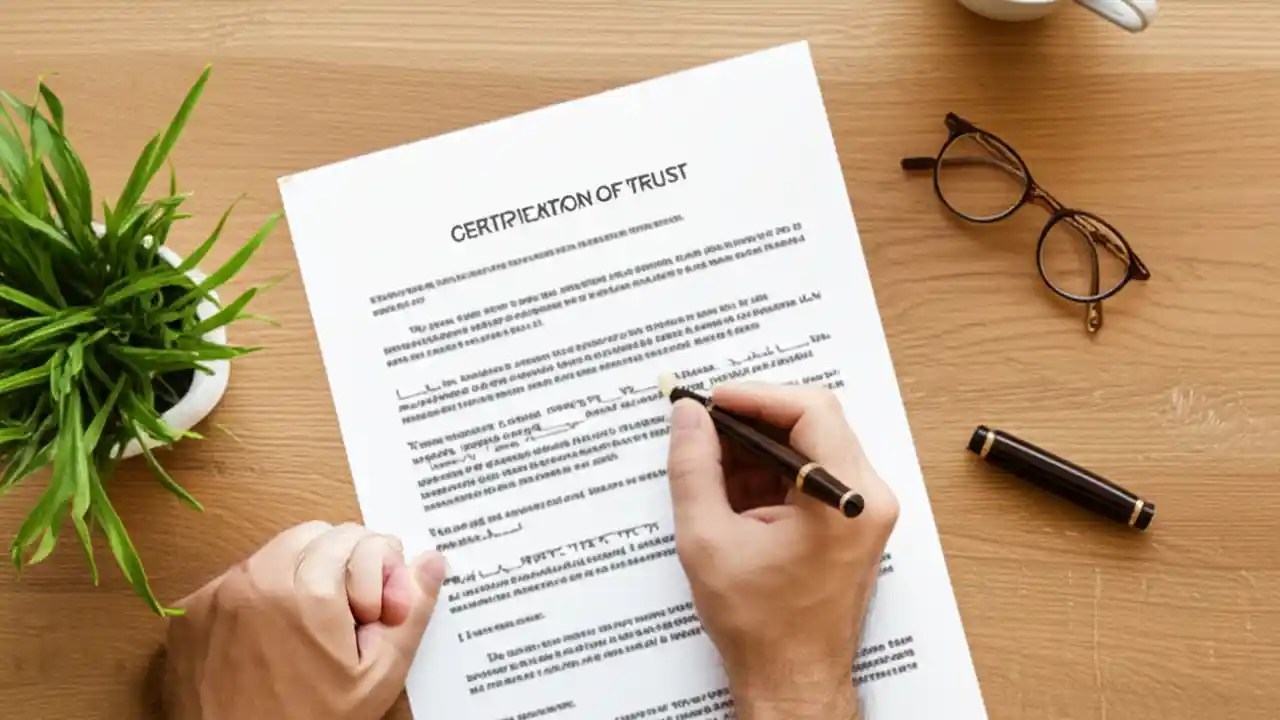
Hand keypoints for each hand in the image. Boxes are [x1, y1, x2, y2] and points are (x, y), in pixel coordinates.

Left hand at [163, 521, 446, 719]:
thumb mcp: (376, 679)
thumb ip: (411, 614)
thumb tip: (431, 563)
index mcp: (308, 592)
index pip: (359, 538)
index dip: (381, 571)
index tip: (377, 613)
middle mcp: (257, 580)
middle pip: (318, 534)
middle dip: (344, 564)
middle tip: (351, 614)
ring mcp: (218, 593)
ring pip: (277, 549)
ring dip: (304, 572)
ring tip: (314, 626)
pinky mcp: (192, 611)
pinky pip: (239, 576)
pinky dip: (263, 592)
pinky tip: (275, 634)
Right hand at [666, 383, 898, 719]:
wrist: (791, 680)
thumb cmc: (760, 626)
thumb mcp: (707, 540)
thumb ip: (693, 468)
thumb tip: (687, 417)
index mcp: (844, 499)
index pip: (810, 410)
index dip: (755, 396)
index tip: (711, 401)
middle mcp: (866, 497)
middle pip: (813, 421)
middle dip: (753, 418)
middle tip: (704, 424)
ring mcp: (862, 509)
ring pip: (810, 444)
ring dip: (759, 445)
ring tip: (710, 461)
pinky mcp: (849, 521)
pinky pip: (811, 471)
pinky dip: (770, 470)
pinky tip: (732, 488)